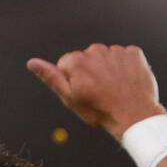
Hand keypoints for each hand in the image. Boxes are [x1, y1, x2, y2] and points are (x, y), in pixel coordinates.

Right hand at [27, 44, 166, 140]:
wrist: (134, 116)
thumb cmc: (101, 111)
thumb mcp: (70, 98)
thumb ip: (51, 77)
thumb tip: (32, 63)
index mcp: (77, 61)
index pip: (66, 63)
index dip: (73, 79)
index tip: (83, 91)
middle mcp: (95, 51)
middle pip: (87, 58)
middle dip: (90, 72)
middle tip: (99, 92)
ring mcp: (116, 51)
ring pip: (106, 57)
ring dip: (108, 69)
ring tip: (113, 88)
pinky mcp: (133, 53)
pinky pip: (124, 56)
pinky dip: (124, 67)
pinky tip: (125, 82)